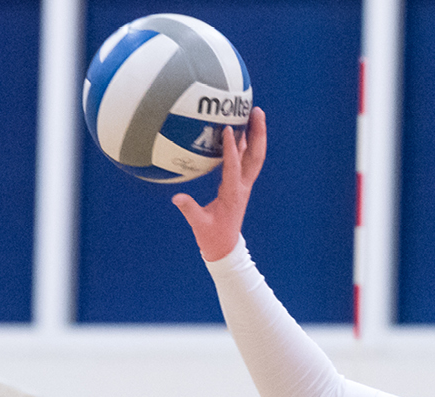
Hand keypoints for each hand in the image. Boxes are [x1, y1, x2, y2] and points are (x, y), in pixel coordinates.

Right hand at [171, 107, 266, 261]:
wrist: (225, 247)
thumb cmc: (212, 237)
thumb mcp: (199, 225)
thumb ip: (189, 210)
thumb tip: (177, 197)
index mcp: (232, 194)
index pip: (234, 168)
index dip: (231, 149)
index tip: (228, 129)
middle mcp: (242, 186)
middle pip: (255, 156)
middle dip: (258, 133)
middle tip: (257, 111)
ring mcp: (244, 184)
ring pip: (254, 156)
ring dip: (256, 135)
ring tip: (255, 113)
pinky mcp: (241, 184)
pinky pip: (246, 160)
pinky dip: (246, 143)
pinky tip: (241, 129)